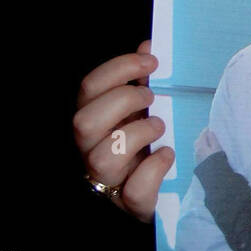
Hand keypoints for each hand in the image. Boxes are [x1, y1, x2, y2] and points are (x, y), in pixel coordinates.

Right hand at [73, 39, 172, 221]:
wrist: (161, 194)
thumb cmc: (147, 145)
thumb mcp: (143, 111)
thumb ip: (142, 81)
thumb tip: (149, 45)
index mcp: (92, 122)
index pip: (89, 88)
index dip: (119, 69)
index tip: (152, 60)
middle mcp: (90, 151)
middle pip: (84, 122)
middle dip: (122, 101)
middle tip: (152, 97)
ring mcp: (107, 180)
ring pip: (104, 157)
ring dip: (137, 134)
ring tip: (160, 126)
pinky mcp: (129, 205)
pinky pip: (134, 189)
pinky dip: (154, 168)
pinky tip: (167, 154)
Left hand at [194, 127, 221, 163]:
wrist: (214, 177)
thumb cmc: (217, 161)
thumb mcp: (217, 148)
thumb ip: (213, 139)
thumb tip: (209, 132)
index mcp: (200, 146)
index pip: (203, 134)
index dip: (208, 130)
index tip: (212, 128)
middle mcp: (196, 151)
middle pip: (199, 141)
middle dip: (204, 137)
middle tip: (211, 135)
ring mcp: (197, 158)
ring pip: (199, 147)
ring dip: (204, 144)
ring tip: (211, 144)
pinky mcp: (199, 163)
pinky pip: (200, 153)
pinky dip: (204, 150)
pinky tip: (209, 152)